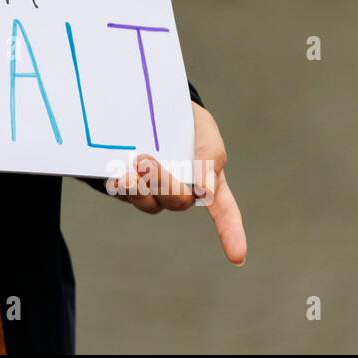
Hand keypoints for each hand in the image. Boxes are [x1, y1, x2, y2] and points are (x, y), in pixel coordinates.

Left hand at [109, 102, 246, 265]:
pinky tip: (120, 176)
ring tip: (134, 165)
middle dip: (165, 184)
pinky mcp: (128, 186)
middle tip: (147, 160)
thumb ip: (211, 156)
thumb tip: (206, 192)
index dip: (231, 233)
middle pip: (178, 202)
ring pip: (151, 204)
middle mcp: (180, 190)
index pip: (225, 211)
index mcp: (208, 180)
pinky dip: (123, 188)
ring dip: (142, 188)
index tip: (237, 256)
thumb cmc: (184, 119)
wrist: (144, 101)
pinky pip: (126, 196)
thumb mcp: (204, 129)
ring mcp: (153, 190)